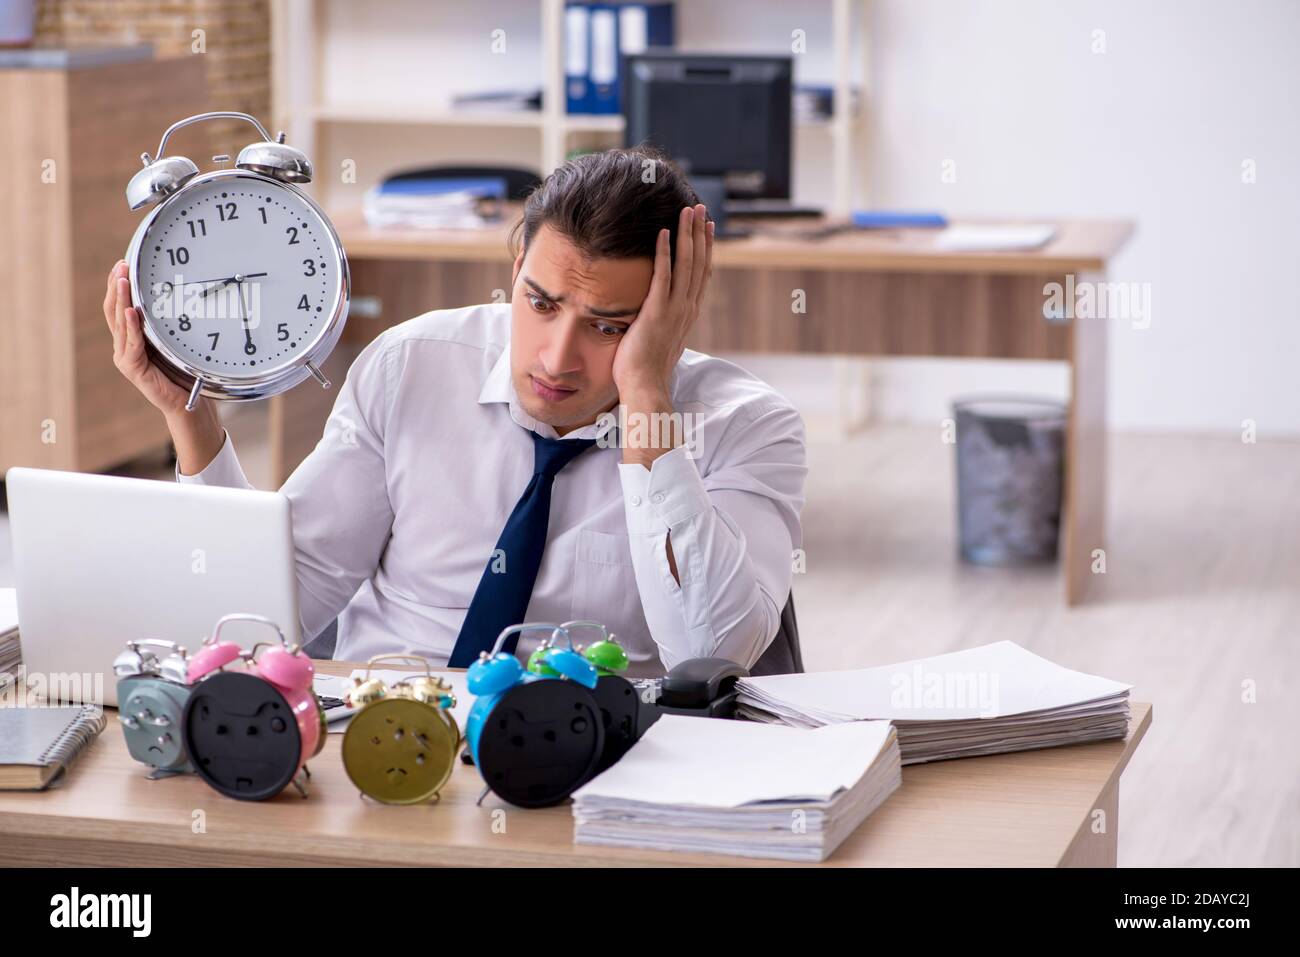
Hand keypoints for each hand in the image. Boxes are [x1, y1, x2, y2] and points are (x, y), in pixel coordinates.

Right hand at [104, 260, 196, 416]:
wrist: (187, 402)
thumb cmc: (184, 372)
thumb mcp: (175, 340)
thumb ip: (168, 323)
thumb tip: (176, 294)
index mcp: (131, 338)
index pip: (119, 306)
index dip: (118, 285)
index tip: (123, 263)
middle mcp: (123, 345)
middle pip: (114, 310)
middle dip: (117, 285)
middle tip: (121, 265)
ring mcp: (125, 357)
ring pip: (120, 323)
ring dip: (122, 299)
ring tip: (122, 280)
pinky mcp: (132, 368)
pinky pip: (131, 343)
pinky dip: (132, 326)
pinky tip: (131, 310)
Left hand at [611, 204, 713, 402]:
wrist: (645, 386)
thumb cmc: (647, 367)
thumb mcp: (662, 338)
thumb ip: (665, 321)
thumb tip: (658, 313)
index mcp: (689, 313)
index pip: (702, 274)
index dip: (705, 248)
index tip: (707, 227)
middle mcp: (687, 308)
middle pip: (699, 263)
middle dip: (700, 233)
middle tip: (700, 208)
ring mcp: (674, 309)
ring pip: (686, 264)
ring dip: (687, 235)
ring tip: (688, 211)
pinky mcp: (657, 311)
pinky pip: (662, 276)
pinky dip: (665, 253)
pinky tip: (664, 233)